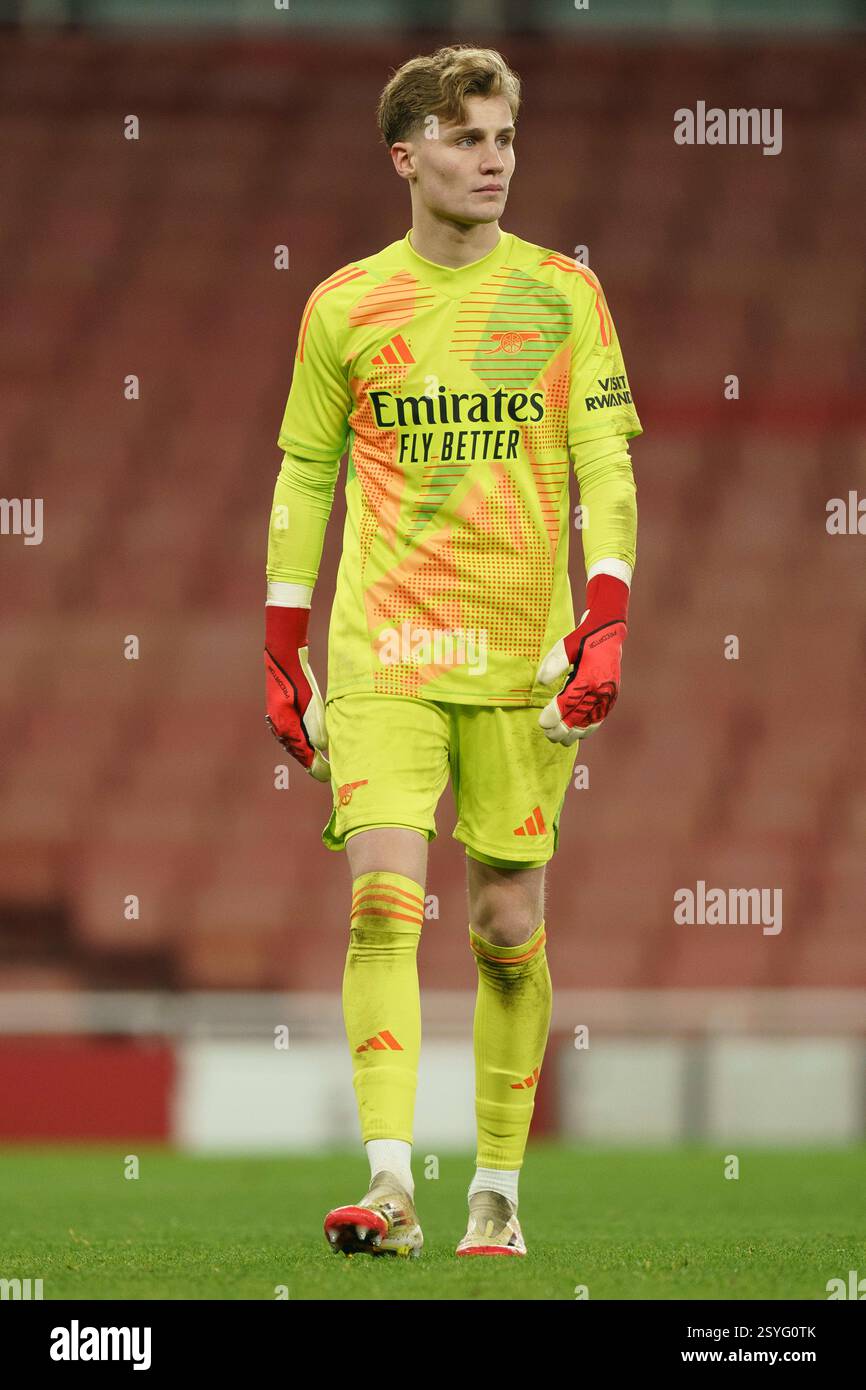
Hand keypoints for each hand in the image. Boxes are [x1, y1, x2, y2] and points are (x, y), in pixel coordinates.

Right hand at [264, 605, 330, 780]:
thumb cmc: (299, 680)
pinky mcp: (280, 712)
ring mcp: (277, 720)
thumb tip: (321, 748)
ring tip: (319, 762)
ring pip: (294, 742)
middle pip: (298, 751)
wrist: (283, 659)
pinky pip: (291, 732)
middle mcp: (279, 727)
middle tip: (326, 774)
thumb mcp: (312, 704)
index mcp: (287, 728)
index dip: (317, 767)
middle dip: (311, 763)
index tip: (328, 777)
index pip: (304, 755)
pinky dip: (301, 740)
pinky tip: (308, 742)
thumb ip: (316, 727)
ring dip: (306, 752)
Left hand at [536, 573, 628, 744]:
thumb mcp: (565, 646)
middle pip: (578, 716)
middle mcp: (600, 689)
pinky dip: (589, 728)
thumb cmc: (583, 640)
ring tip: (560, 739)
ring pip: (590, 722)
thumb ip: (553, 663)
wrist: (609, 634)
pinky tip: (578, 733)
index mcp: (588, 677)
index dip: (554, 714)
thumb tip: (541, 681)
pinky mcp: (611, 697)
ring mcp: (607, 695)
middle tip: (548, 734)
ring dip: (575, 733)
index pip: (568, 702)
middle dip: (562, 729)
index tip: (542, 723)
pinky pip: (600, 718)